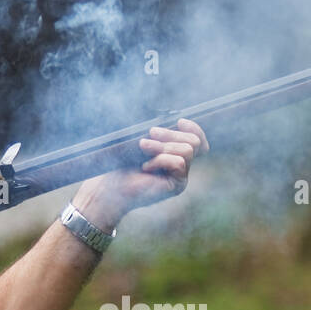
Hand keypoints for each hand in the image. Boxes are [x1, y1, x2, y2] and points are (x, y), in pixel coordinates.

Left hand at [70, 118, 209, 229]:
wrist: (111, 188)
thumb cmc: (123, 164)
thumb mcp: (144, 142)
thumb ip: (161, 134)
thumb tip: (178, 121)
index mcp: (175, 154)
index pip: (199, 141)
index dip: (194, 129)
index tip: (179, 122)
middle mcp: (182, 167)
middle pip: (193, 142)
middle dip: (171, 134)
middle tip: (149, 135)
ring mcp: (181, 177)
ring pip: (187, 150)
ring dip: (162, 146)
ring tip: (143, 149)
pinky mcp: (177, 186)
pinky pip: (179, 163)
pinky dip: (160, 160)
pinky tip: (145, 167)